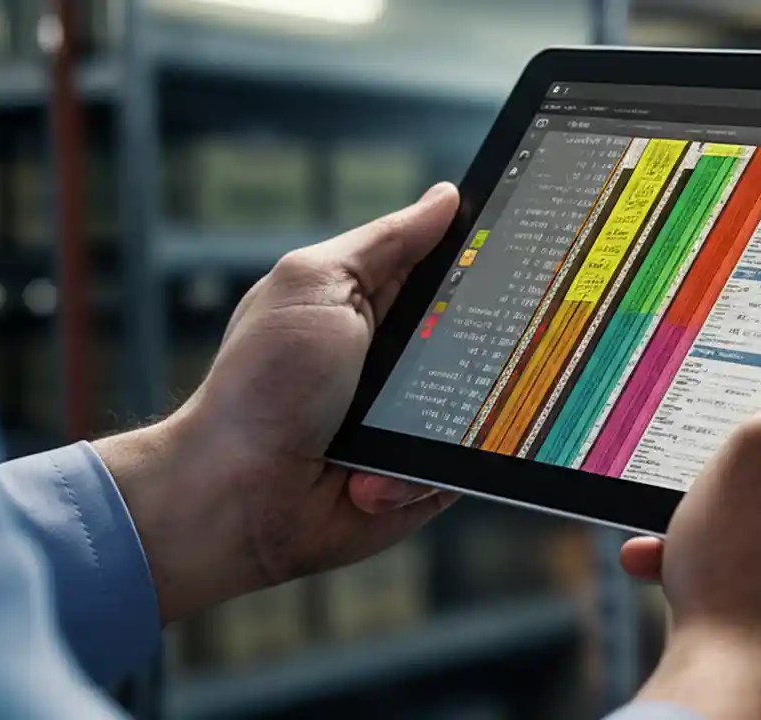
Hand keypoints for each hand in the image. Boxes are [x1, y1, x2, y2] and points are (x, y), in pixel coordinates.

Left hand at [96, 183, 460, 622]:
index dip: (484, 257)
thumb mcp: (316, 287)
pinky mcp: (423, 475)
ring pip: (484, 405)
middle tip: (458, 353)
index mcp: (374, 305)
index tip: (524, 247)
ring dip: (448, 419)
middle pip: (482, 337)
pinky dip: (421, 474)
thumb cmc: (262, 386)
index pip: (449, 269)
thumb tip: (445, 197)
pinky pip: (463, 467)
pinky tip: (370, 480)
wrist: (236, 499)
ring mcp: (415, 420)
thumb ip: (385, 244)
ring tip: (386, 434)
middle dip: (488, 344)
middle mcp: (401, 360)